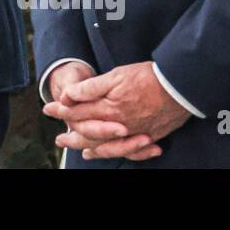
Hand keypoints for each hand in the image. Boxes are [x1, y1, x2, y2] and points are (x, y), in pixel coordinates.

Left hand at [44, 61, 189, 160]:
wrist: (181, 86)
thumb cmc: (149, 77)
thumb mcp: (116, 76)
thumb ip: (91, 88)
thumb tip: (68, 95)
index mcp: (109, 109)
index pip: (78, 112)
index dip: (62, 111)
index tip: (48, 109)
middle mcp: (119, 125)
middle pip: (89, 133)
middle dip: (71, 136)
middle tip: (59, 140)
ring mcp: (134, 133)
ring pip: (106, 145)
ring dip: (89, 147)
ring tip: (77, 149)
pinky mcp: (148, 135)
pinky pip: (128, 151)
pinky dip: (114, 152)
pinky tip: (106, 152)